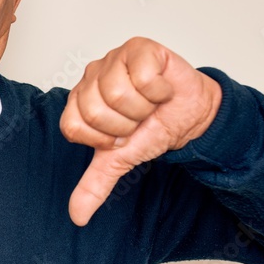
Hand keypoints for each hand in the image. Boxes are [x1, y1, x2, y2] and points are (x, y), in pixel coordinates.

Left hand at [59, 37, 221, 225]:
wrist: (190, 115)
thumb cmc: (152, 128)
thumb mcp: (121, 159)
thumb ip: (95, 184)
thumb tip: (77, 216)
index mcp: (79, 100)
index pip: (73, 126)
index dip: (102, 139)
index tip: (119, 137)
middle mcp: (91, 76)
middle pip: (96, 111)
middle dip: (126, 125)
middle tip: (138, 119)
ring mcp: (113, 58)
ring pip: (119, 93)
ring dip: (144, 108)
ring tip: (149, 104)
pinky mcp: (139, 47)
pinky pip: (143, 77)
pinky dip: (159, 91)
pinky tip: (161, 89)